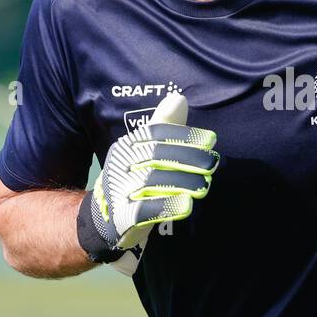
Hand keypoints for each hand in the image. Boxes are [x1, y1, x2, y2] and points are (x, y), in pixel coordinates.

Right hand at [77, 91, 218, 273]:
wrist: (103, 218)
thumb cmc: (133, 180)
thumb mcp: (145, 152)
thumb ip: (164, 128)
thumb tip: (179, 98)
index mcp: (127, 146)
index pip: (155, 133)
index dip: (184, 135)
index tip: (210, 140)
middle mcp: (121, 164)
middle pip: (156, 156)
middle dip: (189, 158)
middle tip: (213, 163)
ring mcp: (119, 191)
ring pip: (153, 182)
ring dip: (183, 182)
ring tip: (204, 185)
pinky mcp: (122, 216)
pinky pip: (144, 210)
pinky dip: (167, 206)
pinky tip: (187, 205)